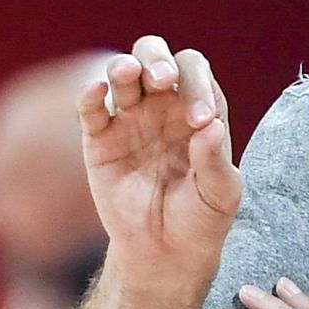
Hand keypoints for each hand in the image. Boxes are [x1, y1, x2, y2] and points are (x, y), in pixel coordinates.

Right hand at [77, 35, 240, 290]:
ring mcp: (131, 120)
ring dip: (126, 66)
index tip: (199, 121)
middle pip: (157, 57)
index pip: (196, 73)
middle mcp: (164, 106)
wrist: (165, 251)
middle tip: (164, 80)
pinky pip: (91, 110)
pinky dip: (89, 95)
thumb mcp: (220, 193)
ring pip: (123, 74)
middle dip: (158, 59)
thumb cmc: (202, 217)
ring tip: (129, 74)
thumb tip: (211, 127)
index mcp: (200, 109)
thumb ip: (215, 161)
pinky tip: (96, 91)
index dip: (197, 85)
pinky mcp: (99, 140)